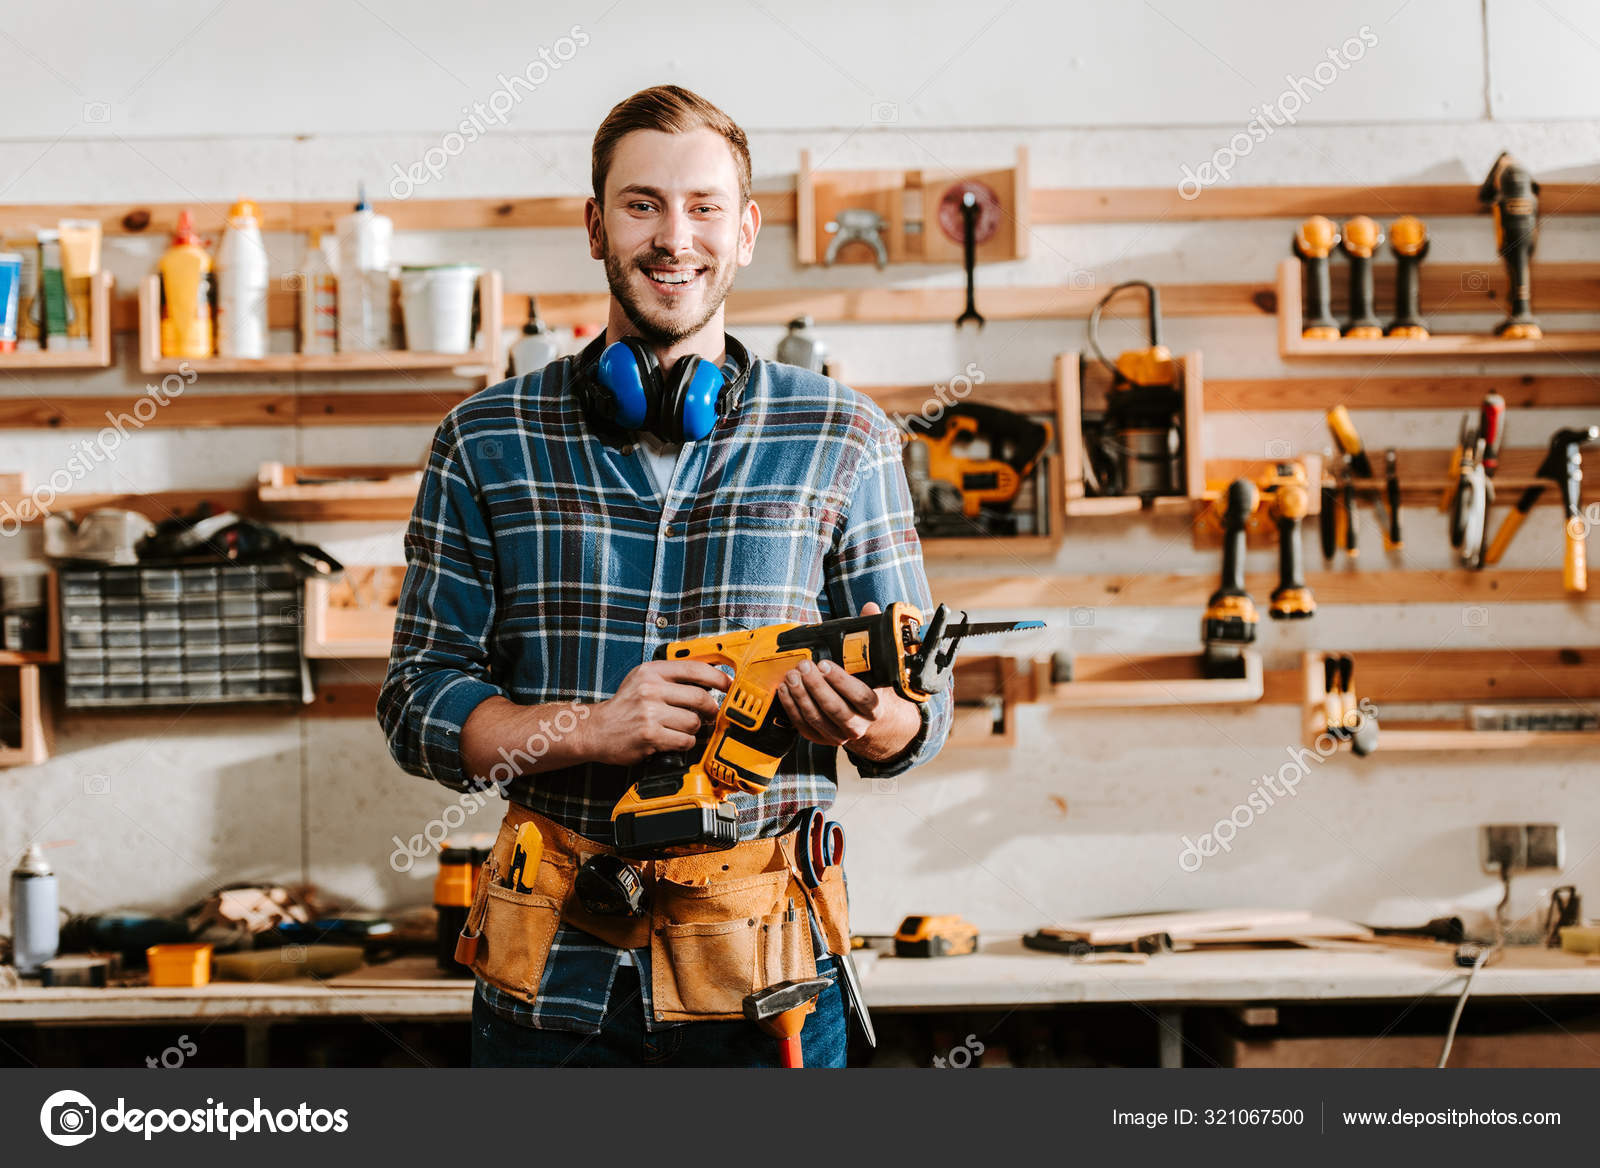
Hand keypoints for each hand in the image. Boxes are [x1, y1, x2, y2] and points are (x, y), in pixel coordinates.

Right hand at [584, 659, 730, 766]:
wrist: (596, 730)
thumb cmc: (624, 706)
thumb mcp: (642, 679)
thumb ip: (671, 676)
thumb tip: (708, 678)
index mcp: (652, 671)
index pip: (695, 669)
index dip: (718, 677)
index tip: (728, 684)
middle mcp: (651, 689)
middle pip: (700, 697)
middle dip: (712, 709)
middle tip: (711, 713)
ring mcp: (649, 713)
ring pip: (693, 722)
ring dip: (694, 729)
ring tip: (684, 728)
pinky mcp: (650, 735)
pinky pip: (684, 741)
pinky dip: (685, 743)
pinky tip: (674, 740)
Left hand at [776, 602, 919, 754]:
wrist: (872, 724)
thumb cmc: (872, 690)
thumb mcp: (878, 669)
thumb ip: (870, 639)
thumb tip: (870, 608)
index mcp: (875, 707)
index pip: (860, 697)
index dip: (841, 681)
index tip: (825, 664)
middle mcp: (859, 725)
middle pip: (835, 709)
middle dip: (816, 686)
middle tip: (803, 666)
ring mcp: (839, 735)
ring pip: (817, 718)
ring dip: (801, 696)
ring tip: (792, 675)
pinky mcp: (823, 739)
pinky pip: (804, 726)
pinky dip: (792, 708)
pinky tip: (785, 691)